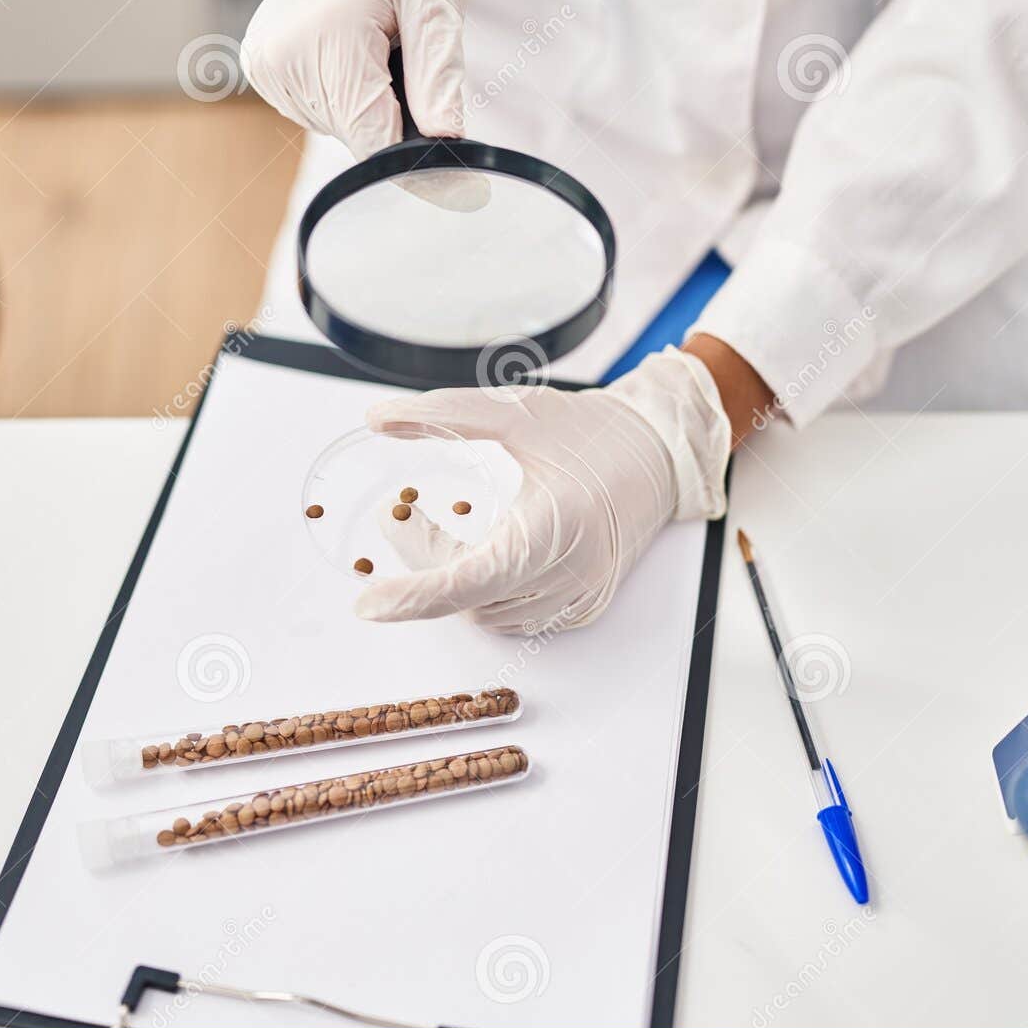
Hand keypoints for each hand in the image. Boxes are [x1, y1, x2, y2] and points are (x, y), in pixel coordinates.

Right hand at [240, 0, 465, 160]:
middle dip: (385, 109)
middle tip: (393, 53)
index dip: (406, 144)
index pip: (370, 137)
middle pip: (352, 134)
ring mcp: (265, 63)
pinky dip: (337, 92)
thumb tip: (441, 137)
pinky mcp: (259, 68)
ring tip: (366, 42)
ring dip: (361, 100)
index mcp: (329, 36)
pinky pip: (313, 110)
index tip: (426, 122)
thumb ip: (437, 72)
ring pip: (333, 126)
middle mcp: (284, 55)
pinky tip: (343, 49)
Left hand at [354, 349, 734, 632]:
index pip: (466, 581)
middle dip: (424, 566)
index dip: (411, 596)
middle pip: (469, 599)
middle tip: (401, 518)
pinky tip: (476, 554)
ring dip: (453, 584)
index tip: (365, 604)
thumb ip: (443, 414)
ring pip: (489, 615)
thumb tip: (376, 418)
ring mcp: (580, 598)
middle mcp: (569, 576)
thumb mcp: (514, 410)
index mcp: (552, 528)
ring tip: (438, 531)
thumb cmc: (592, 430)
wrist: (661, 452)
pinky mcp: (584, 607)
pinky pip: (516, 616)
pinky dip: (485, 593)